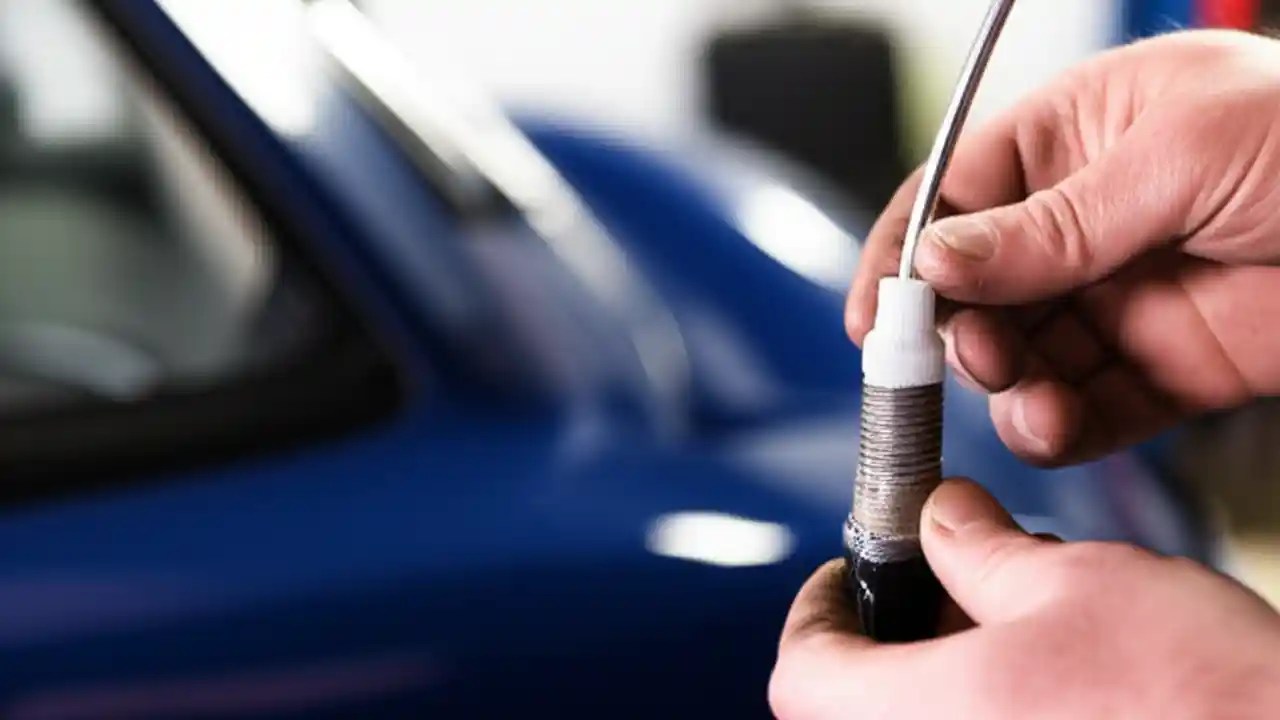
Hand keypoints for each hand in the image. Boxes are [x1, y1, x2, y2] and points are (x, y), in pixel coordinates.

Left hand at [769, 479, 1279, 718]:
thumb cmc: (1194, 691)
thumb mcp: (1069, 583)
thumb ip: (979, 548)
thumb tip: (942, 516)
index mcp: (917, 716)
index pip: (800, 674)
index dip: (815, 612)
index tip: (851, 573)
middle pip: (858, 701)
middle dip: (901, 630)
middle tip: (951, 582)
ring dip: (951, 666)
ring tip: (1025, 615)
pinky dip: (992, 704)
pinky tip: (1059, 669)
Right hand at [848, 29, 1279, 466]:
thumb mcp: (1179, 154)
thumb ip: (1052, 220)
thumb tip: (940, 257)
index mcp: (1077, 139)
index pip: (955, 196)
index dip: (905, 252)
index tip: (878, 314)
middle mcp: (1086, 223)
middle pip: (977, 288)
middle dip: (959, 331)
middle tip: (971, 357)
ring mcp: (1121, 299)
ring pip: (1021, 358)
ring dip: (1007, 388)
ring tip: (1028, 398)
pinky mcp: (1162, 370)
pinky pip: (1084, 408)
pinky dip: (1057, 428)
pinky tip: (1058, 425)